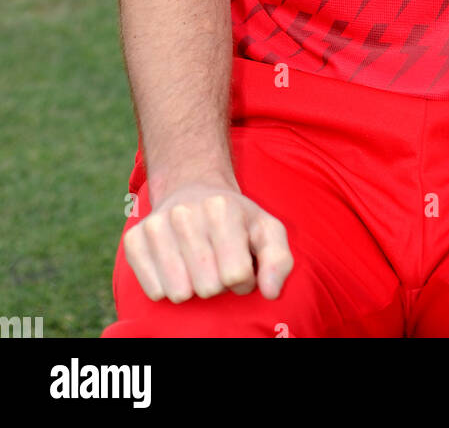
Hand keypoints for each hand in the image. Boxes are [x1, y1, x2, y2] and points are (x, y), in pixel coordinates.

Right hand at [123, 181, 293, 302]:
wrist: (194, 190)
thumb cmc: (236, 220)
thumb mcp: (266, 231)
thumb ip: (279, 260)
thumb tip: (270, 292)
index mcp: (222, 208)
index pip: (235, 276)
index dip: (243, 279)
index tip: (240, 262)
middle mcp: (185, 213)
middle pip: (208, 288)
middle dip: (217, 283)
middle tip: (217, 261)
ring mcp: (156, 224)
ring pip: (179, 293)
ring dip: (193, 287)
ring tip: (197, 263)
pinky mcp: (134, 239)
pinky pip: (154, 292)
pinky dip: (167, 286)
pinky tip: (175, 264)